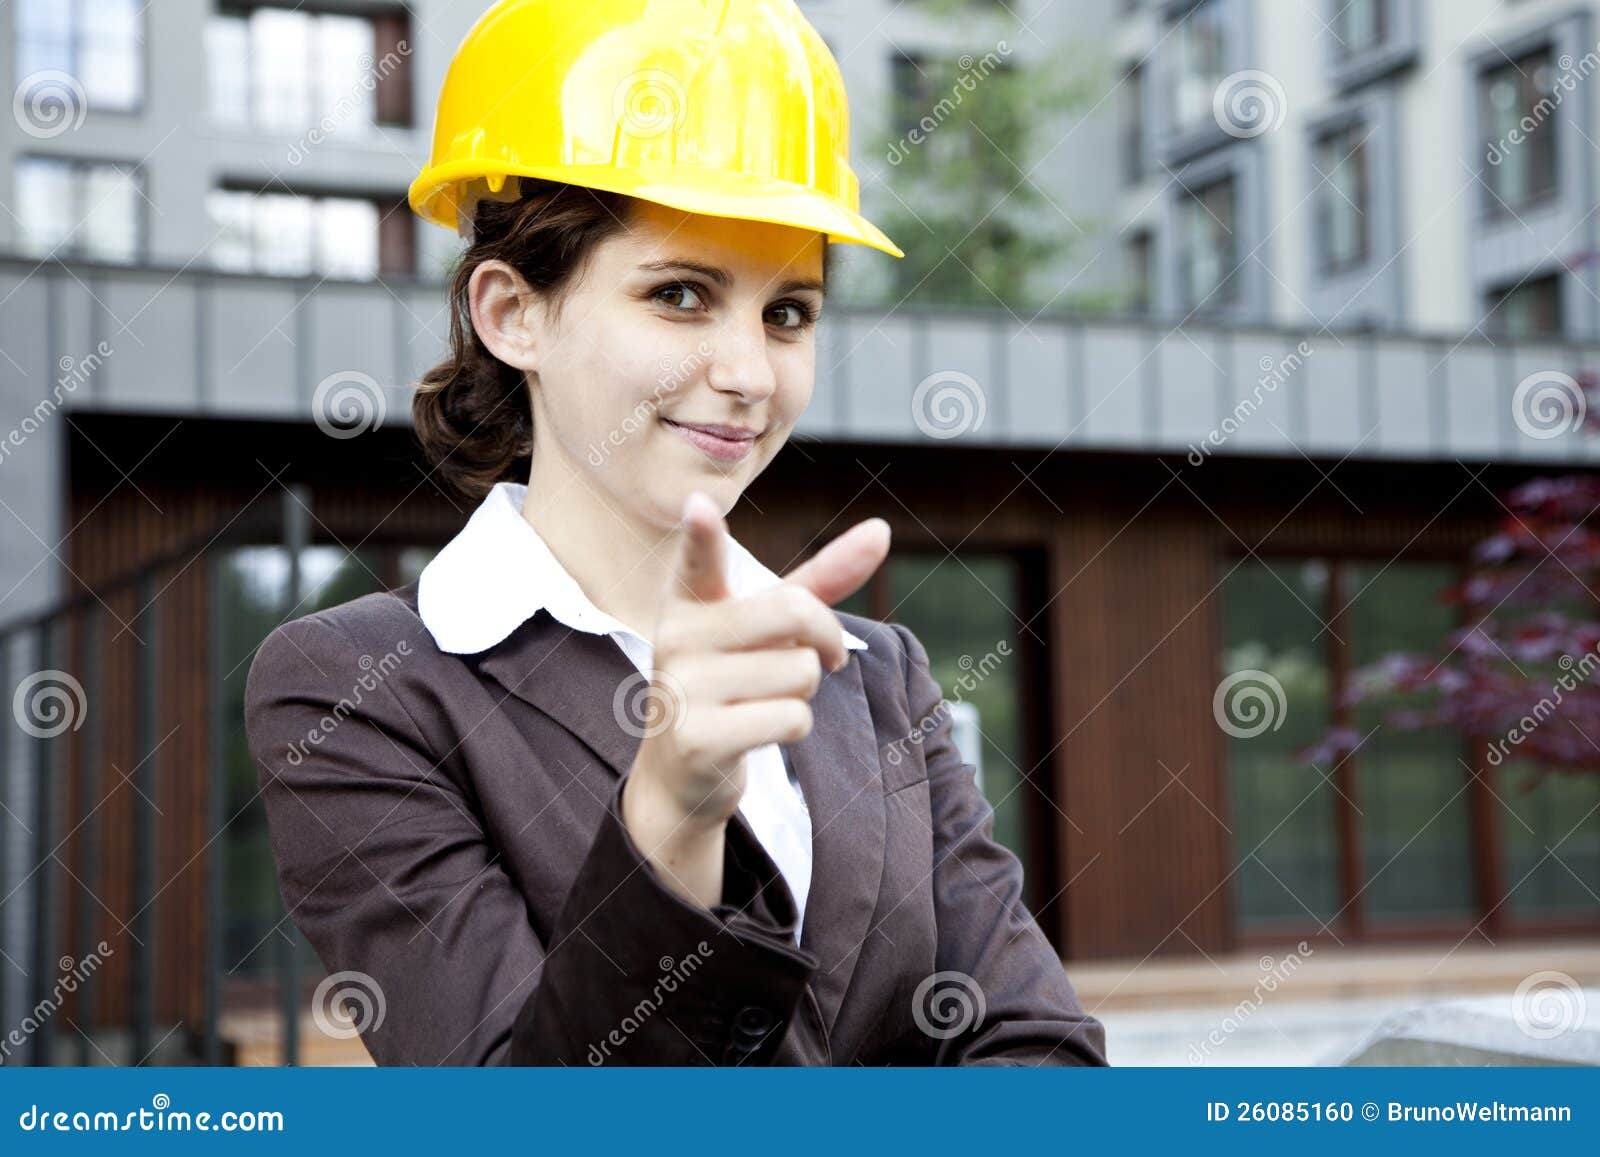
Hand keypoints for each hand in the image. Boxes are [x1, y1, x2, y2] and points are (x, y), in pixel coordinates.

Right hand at [627, 490, 889, 831]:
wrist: (680, 771)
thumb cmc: (734, 681)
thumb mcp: (768, 628)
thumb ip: (819, 581)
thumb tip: (881, 530)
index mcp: (691, 600)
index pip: (699, 559)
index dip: (702, 533)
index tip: (698, 506)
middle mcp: (678, 637)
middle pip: (795, 612)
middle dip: (826, 640)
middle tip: (817, 659)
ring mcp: (684, 688)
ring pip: (802, 672)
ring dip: (804, 693)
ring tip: (762, 700)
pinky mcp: (700, 738)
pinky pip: (794, 717)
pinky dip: (795, 726)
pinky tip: (757, 730)